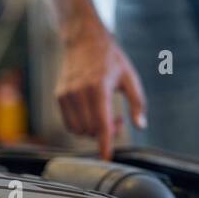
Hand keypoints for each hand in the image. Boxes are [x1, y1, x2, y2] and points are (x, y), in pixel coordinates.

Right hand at [55, 21, 146, 157]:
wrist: (83, 39)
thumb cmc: (109, 58)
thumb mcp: (129, 77)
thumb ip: (137, 102)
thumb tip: (141, 125)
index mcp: (98, 87)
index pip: (101, 122)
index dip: (104, 143)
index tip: (106, 157)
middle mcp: (79, 92)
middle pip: (90, 130)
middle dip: (105, 132)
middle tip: (118, 120)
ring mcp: (65, 95)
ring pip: (78, 129)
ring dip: (92, 131)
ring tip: (105, 116)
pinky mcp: (58, 96)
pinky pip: (69, 123)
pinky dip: (81, 125)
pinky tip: (92, 113)